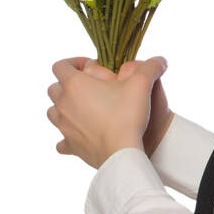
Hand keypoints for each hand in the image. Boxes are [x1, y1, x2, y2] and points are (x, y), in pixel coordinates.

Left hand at [47, 56, 168, 169]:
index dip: (74, 62)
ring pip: (52, 112)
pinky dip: (67, 137)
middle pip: (53, 88)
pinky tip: (80, 136)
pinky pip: (61, 141)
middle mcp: (63, 104)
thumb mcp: (142, 84)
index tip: (91, 67)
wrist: (121, 153)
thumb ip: (151, 67)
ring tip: (83, 109)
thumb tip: (160, 60)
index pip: (60, 65)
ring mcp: (64, 126)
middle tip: (89, 88)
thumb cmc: (128, 115)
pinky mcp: (70, 146)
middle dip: (67, 85)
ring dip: (63, 108)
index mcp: (74, 85)